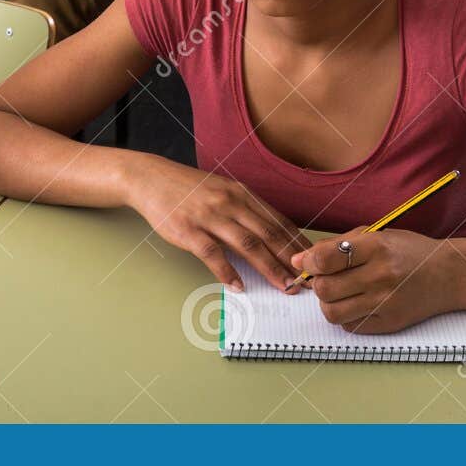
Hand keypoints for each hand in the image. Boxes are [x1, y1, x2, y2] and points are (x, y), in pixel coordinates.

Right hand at [124, 156, 308, 290]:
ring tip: (284, 286)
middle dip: (291, 259)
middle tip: (307, 281)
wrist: (150, 178)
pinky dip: (228, 272)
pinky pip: (213, 254)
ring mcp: (209, 215)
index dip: (298, 243)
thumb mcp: (223, 191)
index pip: (278, 221)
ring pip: (248, 244)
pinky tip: (239, 286)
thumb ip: (246, 211)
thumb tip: (272, 237)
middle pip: (269, 233)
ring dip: (269, 267)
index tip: (315, 262)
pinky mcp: (188, 229)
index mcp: (242, 193)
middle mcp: (230, 202)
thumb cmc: (189, 189)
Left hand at [292, 229, 461, 333]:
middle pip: (325, 289)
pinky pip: (350, 326)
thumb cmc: (408, 251)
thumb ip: (337, 245)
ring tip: (339, 292)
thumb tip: (300, 260)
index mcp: (376, 248)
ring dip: (328, 302)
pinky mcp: (390, 324)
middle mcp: (381, 277)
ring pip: (332, 312)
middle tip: (325, 277)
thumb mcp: (375, 234)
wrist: (448, 275)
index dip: (308, 261)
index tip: (305, 262)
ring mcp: (386, 304)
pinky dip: (345, 316)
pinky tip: (356, 303)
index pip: (326, 259)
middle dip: (317, 283)